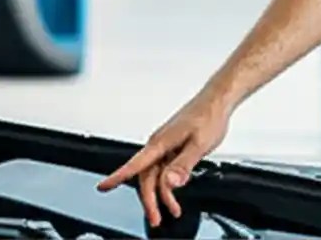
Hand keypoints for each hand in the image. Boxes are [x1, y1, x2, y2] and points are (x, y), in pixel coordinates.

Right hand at [96, 90, 231, 226]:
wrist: (217, 101)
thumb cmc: (209, 116)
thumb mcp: (200, 144)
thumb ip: (183, 165)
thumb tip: (170, 182)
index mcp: (161, 142)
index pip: (135, 164)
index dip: (118, 176)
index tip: (103, 187)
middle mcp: (159, 144)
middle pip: (147, 177)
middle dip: (149, 200)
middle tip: (155, 219)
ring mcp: (165, 146)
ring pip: (156, 175)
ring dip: (161, 194)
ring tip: (171, 210)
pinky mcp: (172, 147)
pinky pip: (164, 170)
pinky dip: (168, 184)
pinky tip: (174, 194)